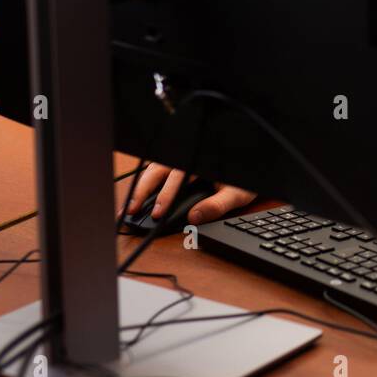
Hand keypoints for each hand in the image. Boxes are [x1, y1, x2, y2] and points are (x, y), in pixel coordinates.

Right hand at [126, 162, 255, 225]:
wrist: (249, 166)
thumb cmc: (242, 179)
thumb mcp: (236, 194)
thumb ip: (217, 205)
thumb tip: (194, 218)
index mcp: (199, 162)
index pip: (177, 177)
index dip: (165, 195)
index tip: (157, 213)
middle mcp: (186, 159)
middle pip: (157, 171)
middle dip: (142, 191)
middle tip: (130, 211)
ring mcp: (179, 162)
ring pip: (153, 170)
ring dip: (139, 188)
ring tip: (127, 208)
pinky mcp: (176, 166)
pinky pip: (156, 172)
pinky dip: (144, 184)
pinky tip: (135, 198)